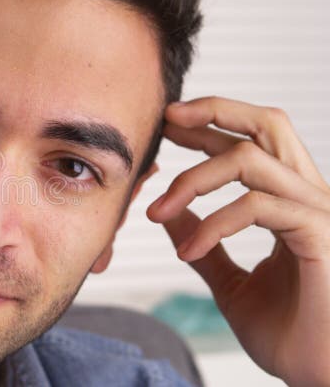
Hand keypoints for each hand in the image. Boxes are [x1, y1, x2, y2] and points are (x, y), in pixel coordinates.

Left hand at [146, 97, 329, 385]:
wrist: (321, 377)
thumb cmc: (290, 334)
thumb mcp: (231, 282)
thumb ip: (206, 244)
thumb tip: (172, 216)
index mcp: (290, 203)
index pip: (252, 142)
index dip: (210, 126)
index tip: (167, 126)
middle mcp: (308, 198)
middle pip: (269, 123)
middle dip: (214, 110)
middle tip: (166, 120)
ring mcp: (318, 213)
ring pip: (251, 159)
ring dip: (192, 180)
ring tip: (156, 213)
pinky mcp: (321, 235)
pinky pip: (258, 206)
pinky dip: (213, 224)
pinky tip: (187, 252)